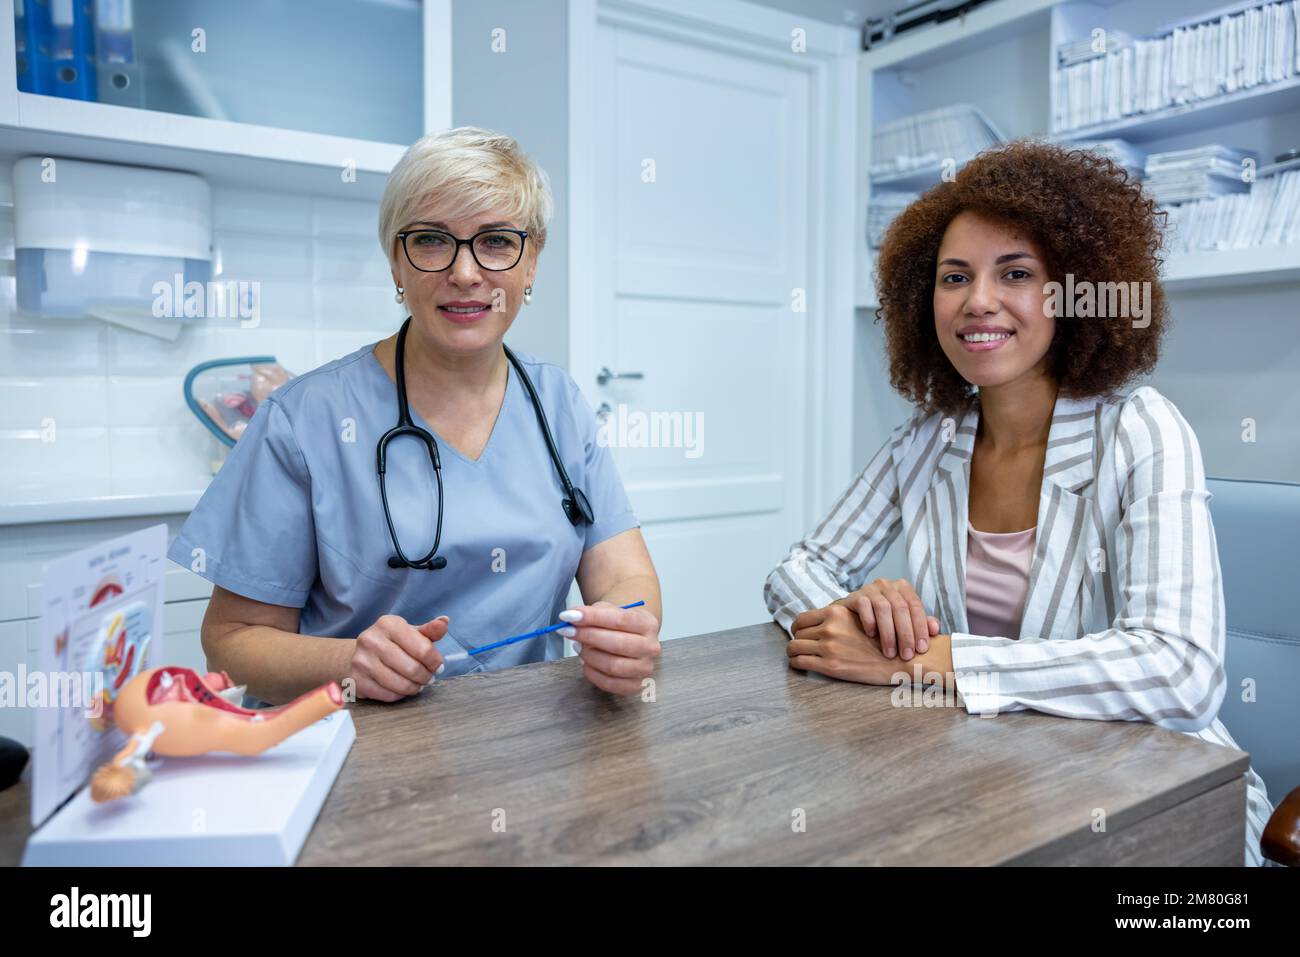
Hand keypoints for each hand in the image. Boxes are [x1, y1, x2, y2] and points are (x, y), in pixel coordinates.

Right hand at [349, 614, 447, 701]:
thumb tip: (444, 621)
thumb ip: (430, 630)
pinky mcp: (356, 680)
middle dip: (426, 676)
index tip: (437, 666)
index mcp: (388, 624)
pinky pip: (388, 695)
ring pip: (400, 684)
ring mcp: (361, 661)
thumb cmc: (393, 642)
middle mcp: (371, 640)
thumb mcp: (411, 632)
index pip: (423, 649)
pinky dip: (400, 695)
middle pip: (412, 668)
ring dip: (415, 687)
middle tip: (429, 677)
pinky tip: (402, 688)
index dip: (435, 661)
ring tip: (418, 684)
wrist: (361, 653)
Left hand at [559, 601, 660, 695]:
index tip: (569, 616)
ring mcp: (645, 669)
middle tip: (568, 631)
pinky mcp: (635, 686)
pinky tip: (585, 661)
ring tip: (578, 646)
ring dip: (589, 655)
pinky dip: (591, 672)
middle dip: (588, 636)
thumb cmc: (618, 625)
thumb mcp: (608, 610)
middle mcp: (651, 647)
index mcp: (648, 624)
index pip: (620, 620)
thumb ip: (591, 613)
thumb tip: (570, 617)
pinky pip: (609, 683)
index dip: (592, 618)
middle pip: (617, 644)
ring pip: (612, 666)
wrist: (630, 638)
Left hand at [789, 604, 954, 686]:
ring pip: (793, 647)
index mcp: (836, 612)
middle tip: (800, 647)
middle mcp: (830, 627)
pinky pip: (800, 662)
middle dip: (796, 639)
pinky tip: (803, 666)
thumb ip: (845, 615)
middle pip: (795, 632)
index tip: (801, 633)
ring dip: (794, 653)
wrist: (904, 659)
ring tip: (798, 657)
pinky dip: (798, 664)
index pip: (802, 617)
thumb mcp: (864, 617)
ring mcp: (829, 646)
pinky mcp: (830, 666)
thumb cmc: (887, 639)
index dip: (798, 627)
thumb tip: (829, 616)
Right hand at [836, 578, 938, 660]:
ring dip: (888, 633)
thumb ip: (920, 623)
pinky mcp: (855, 595)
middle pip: (901, 608)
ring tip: (889, 653)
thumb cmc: (882, 619)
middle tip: (906, 655)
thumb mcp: (903, 620)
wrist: (852, 612)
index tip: (921, 649)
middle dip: (905, 634)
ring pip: (884, 608)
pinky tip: (871, 636)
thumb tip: (935, 629)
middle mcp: (887, 585)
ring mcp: (870, 588)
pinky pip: (864, 606)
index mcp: (903, 588)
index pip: (916, 606)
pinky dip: (869, 622)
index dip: (920, 628)